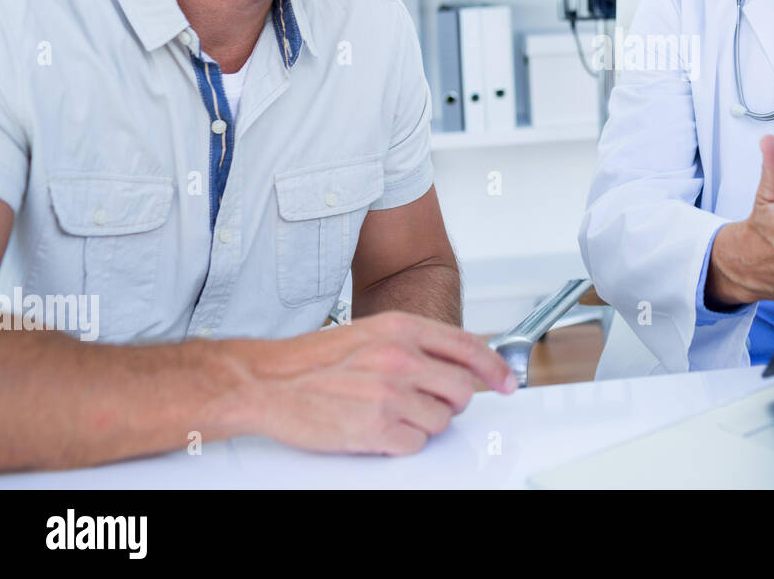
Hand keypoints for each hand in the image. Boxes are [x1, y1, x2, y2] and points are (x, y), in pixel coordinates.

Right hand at [239, 311, 515, 455]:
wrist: (266, 381)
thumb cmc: (313, 360)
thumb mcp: (371, 333)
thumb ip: (415, 344)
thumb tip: (456, 362)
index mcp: (401, 328)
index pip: (468, 347)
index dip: (494, 368)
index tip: (507, 383)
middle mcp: (401, 358)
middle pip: (461, 389)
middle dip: (450, 402)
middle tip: (427, 403)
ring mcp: (390, 394)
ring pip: (442, 420)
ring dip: (423, 423)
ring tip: (390, 414)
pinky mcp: (376, 428)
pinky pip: (416, 444)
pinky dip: (402, 443)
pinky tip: (378, 430)